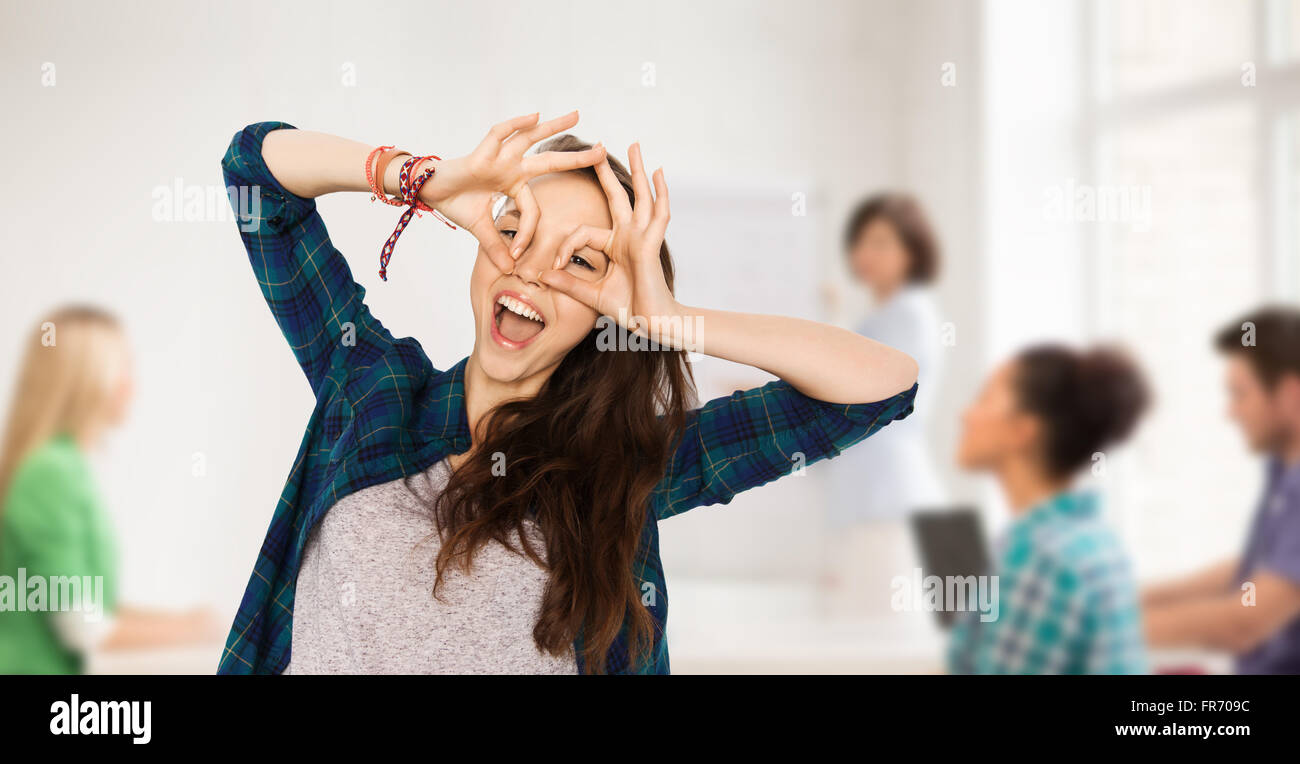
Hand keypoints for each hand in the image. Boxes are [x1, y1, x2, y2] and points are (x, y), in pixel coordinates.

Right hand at [421, 111, 605, 273]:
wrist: (427, 191)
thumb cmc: (454, 202)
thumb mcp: (480, 229)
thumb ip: (496, 246)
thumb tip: (510, 269)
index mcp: (513, 185)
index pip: (534, 209)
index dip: (528, 232)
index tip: (517, 254)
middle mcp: (511, 168)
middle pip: (549, 161)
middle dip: (576, 158)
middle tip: (603, 150)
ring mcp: (498, 158)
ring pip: (531, 139)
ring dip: (554, 127)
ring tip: (577, 115)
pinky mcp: (482, 154)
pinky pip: (500, 133)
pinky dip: (516, 124)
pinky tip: (534, 115)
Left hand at [539, 143, 684, 345]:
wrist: (653, 324)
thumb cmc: (630, 309)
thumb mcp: (591, 294)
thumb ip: (569, 283)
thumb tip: (544, 275)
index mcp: (615, 246)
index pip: (583, 232)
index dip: (566, 247)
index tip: (556, 266)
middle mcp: (629, 237)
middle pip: (618, 197)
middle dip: (608, 173)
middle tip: (600, 147)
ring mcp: (642, 238)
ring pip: (641, 197)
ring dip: (638, 170)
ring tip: (635, 145)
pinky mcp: (651, 244)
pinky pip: (659, 214)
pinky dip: (661, 193)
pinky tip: (658, 173)